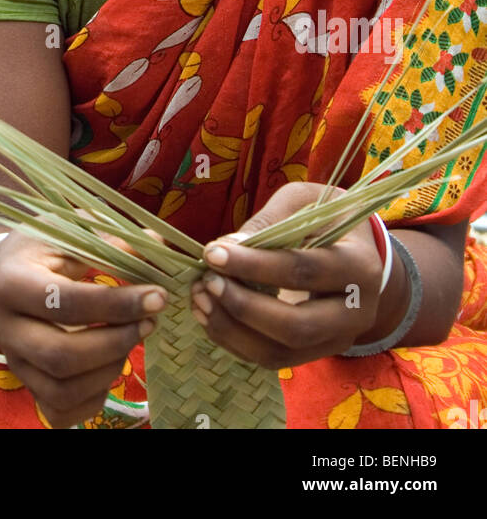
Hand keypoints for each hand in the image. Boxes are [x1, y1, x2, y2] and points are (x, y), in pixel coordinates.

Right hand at [0, 231, 166, 427]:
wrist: (3, 273)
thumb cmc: (42, 247)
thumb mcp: (70, 231)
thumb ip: (112, 239)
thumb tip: (159, 244)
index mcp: (10, 282)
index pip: (66, 303)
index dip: (117, 304)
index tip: (157, 297)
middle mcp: (4, 328)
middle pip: (60, 356)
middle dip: (115, 343)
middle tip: (150, 322)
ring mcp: (14, 363)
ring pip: (61, 391)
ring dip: (109, 370)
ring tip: (131, 339)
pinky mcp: (27, 385)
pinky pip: (59, 412)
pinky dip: (93, 398)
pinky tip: (111, 365)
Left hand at [191, 182, 383, 369]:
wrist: (356, 252)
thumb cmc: (325, 218)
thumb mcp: (303, 202)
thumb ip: (269, 222)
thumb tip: (228, 247)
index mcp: (360, 267)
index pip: (303, 271)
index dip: (255, 265)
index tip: (213, 252)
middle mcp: (356, 313)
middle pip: (296, 326)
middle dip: (243, 306)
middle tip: (207, 281)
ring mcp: (337, 340)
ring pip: (280, 353)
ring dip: (232, 329)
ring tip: (200, 297)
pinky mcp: (314, 354)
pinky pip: (271, 358)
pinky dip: (234, 339)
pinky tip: (209, 313)